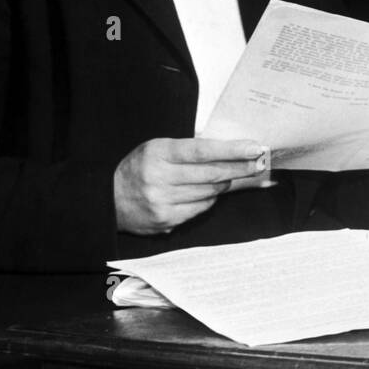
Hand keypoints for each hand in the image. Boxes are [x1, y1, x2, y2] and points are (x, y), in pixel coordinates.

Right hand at [114, 137, 269, 234]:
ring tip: (233, 176)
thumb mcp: (159, 148)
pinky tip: (210, 192)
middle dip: (240, 168)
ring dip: (225, 183)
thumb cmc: (140, 167)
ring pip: (209, 192)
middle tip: (259, 163)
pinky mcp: (165, 220)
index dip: (232, 150)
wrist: (108, 198)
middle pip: (212, 174)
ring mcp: (163, 202)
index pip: (203, 150)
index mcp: (159, 152)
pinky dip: (209, 199)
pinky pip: (200, 208)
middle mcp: (160, 177)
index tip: (254, 148)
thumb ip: (189, 149)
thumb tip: (229, 150)